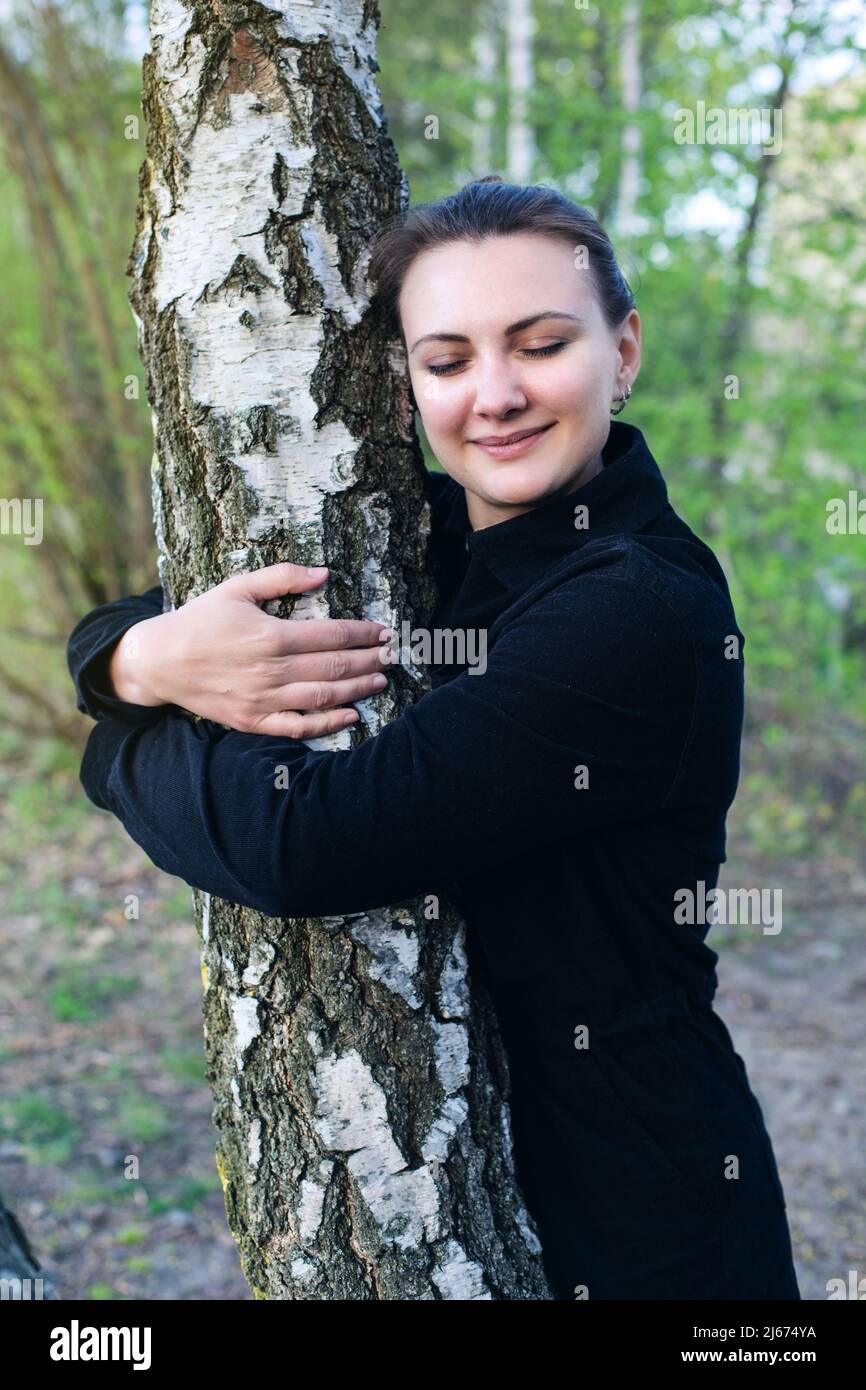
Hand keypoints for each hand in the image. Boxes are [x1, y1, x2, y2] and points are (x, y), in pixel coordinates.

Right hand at [108, 563, 394, 736]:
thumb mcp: (237, 587)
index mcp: (271, 635)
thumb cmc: (200, 619)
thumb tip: (325, 573)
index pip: (331, 635)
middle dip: (369, 660)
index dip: (363, 633)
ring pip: (324, 696)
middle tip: (392, 655)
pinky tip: (351, 716)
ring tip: (381, 680)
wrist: (159, 661)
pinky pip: (298, 726)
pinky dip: (328, 723)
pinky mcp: (253, 721)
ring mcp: (263, 700)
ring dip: (358, 689)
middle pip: (334, 666)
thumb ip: (283, 578)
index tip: (383, 630)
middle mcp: (271, 670)